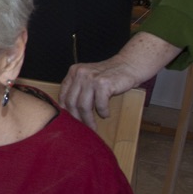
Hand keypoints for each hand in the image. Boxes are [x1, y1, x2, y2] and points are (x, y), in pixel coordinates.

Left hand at [60, 32, 179, 129]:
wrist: (129, 65)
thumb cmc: (110, 75)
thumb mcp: (89, 77)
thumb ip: (79, 88)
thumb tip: (70, 111)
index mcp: (74, 72)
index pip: (63, 95)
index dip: (65, 110)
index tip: (69, 121)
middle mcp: (80, 74)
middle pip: (71, 102)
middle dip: (76, 118)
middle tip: (82, 128)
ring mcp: (91, 78)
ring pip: (84, 105)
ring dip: (88, 119)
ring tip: (93, 126)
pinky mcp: (103, 83)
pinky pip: (100, 104)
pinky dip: (102, 112)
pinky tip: (105, 114)